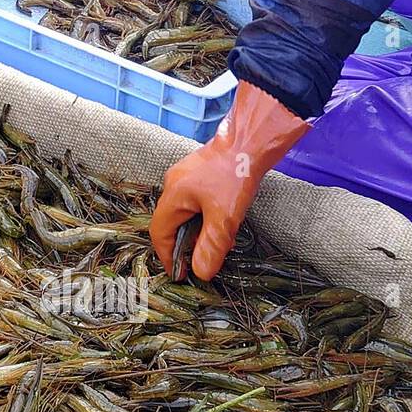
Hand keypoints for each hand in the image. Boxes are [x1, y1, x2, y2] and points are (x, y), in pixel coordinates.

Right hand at [150, 81, 307, 279]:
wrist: (251, 138)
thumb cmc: (235, 175)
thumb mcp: (224, 218)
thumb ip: (211, 248)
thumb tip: (201, 273)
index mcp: (172, 196)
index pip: (160, 234)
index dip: (168, 257)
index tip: (180, 274)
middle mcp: (173, 185)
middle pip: (172, 224)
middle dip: (188, 245)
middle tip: (205, 259)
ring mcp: (186, 176)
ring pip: (186, 213)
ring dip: (200, 231)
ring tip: (221, 240)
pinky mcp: (200, 171)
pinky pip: (196, 201)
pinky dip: (206, 216)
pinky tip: (224, 220)